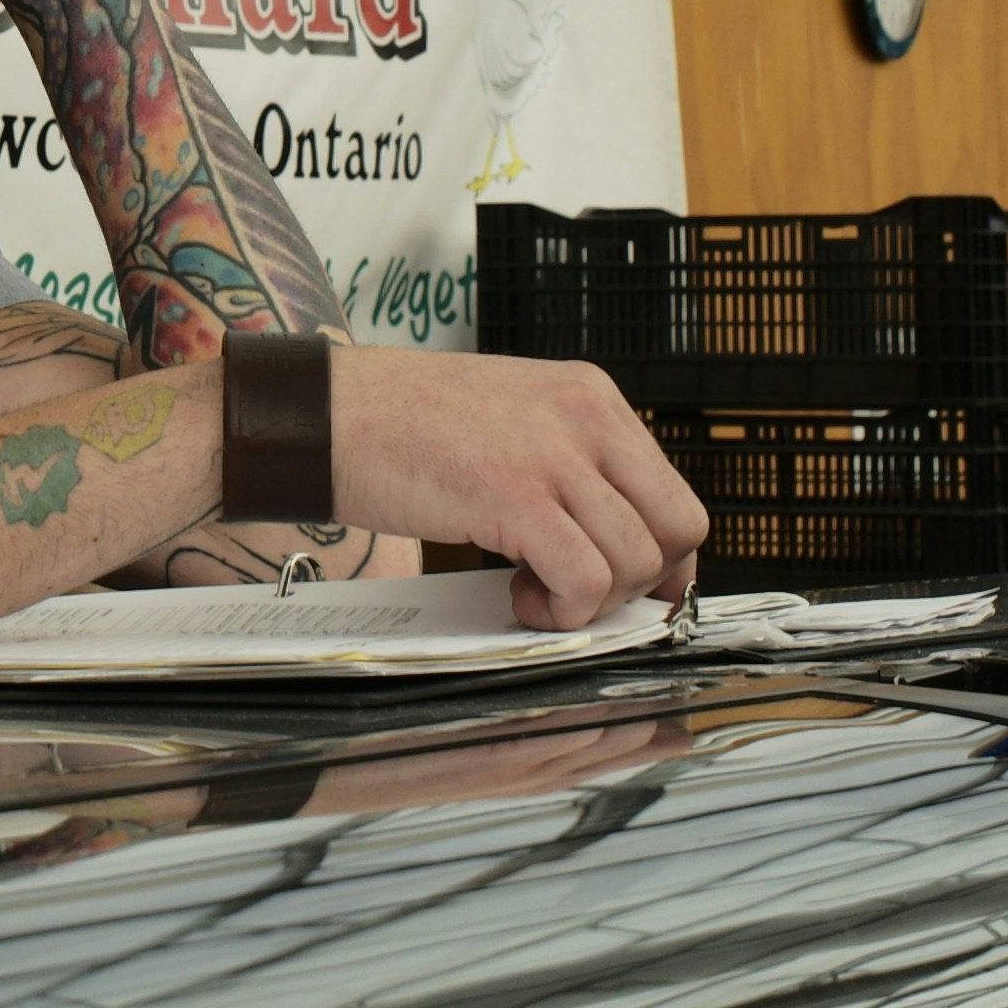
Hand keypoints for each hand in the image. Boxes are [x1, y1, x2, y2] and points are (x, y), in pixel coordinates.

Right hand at [297, 347, 705, 628]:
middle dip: (640, 583)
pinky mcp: (514, 495)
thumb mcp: (515, 423)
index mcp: (591, 396)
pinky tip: (517, 596)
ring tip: (531, 592)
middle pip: (678, 527)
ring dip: (591, 602)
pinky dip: (562, 610)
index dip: (662, 558)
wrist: (329, 412)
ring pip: (637, 560)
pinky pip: (584, 578)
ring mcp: (553, 454)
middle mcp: (586, 417)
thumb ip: (572, 469)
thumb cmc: (406, 424)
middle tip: (579, 593)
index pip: (674, 493)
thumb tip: (619, 546)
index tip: (625, 587)